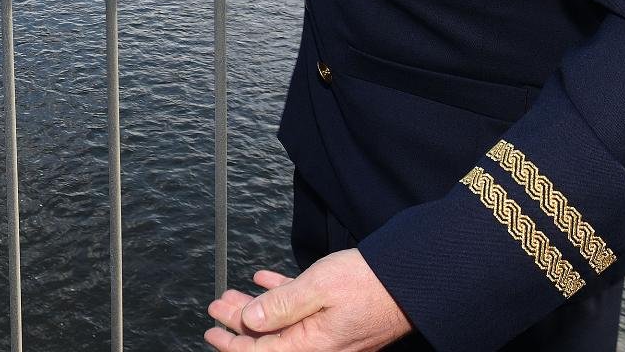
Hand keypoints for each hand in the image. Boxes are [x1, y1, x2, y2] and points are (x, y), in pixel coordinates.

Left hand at [204, 250, 410, 350]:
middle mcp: (321, 346)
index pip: (261, 351)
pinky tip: (266, 281)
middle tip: (218, 307)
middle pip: (270, 339)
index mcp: (313, 346)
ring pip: (284, 323)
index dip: (232, 342)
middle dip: (240, 324)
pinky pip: (304, 311)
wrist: (412, 280)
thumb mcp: (317, 288)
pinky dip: (282, 296)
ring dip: (258, 308)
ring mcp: (332, 334)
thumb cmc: (369, 284)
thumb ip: (281, 305)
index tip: (211, 330)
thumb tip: (250, 319)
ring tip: (236, 294)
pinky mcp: (342, 320)